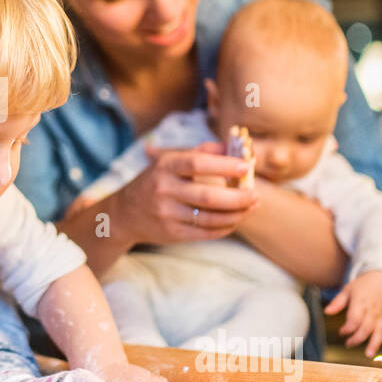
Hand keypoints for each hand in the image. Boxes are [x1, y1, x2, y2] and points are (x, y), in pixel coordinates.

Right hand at [114, 141, 256, 245]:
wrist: (124, 214)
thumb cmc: (156, 182)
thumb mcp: (170, 161)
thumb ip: (201, 152)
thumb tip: (233, 148)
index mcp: (165, 166)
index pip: (198, 163)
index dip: (224, 165)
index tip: (247, 167)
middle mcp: (164, 189)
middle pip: (208, 196)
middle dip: (238, 197)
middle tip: (256, 194)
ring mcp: (167, 213)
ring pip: (210, 218)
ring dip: (236, 214)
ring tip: (251, 207)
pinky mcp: (172, 233)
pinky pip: (206, 232)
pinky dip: (225, 227)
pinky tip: (235, 219)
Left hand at [325, 271, 381, 357]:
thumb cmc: (364, 284)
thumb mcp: (348, 290)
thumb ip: (337, 302)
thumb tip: (326, 312)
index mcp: (361, 302)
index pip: (355, 318)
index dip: (348, 328)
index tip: (341, 332)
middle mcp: (373, 310)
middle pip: (367, 327)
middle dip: (357, 338)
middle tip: (348, 344)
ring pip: (381, 331)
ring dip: (375, 343)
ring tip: (369, 354)